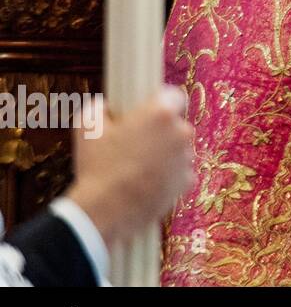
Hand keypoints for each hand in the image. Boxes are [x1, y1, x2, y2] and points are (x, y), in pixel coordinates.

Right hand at [66, 87, 195, 246]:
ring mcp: (185, 158)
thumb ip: (98, 108)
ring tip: (139, 166)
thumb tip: (104, 105)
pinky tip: (147, 181)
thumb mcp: (87, 129)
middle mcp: (180, 132)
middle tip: (138, 142)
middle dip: (161, 131)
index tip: (150, 110)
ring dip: (165, 153)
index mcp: (160, 113)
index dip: (162, 102)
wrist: (105, 210)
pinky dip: (168, 175)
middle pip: (176, 125)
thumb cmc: (96, 166)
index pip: (174, 96)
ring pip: (179, 149)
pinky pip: (180, 172)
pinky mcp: (187, 181)